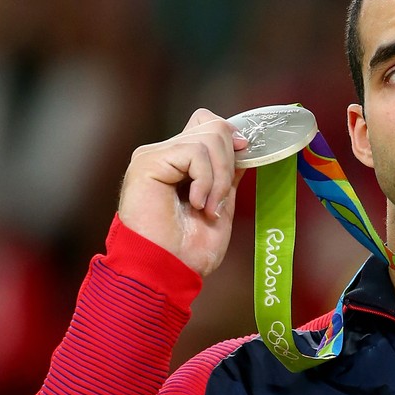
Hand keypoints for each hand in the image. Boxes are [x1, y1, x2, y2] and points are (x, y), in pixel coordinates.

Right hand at [118, 109, 248, 277]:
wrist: (167, 270)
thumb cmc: (189, 250)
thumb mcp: (221, 205)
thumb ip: (227, 175)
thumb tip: (243, 146)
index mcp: (180, 164)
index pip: (207, 123)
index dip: (230, 135)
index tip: (246, 156)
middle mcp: (165, 154)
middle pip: (212, 126)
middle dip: (230, 163)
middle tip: (220, 201)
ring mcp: (155, 156)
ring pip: (209, 137)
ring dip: (219, 178)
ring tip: (209, 208)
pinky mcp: (148, 161)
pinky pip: (194, 152)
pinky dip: (206, 181)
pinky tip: (197, 205)